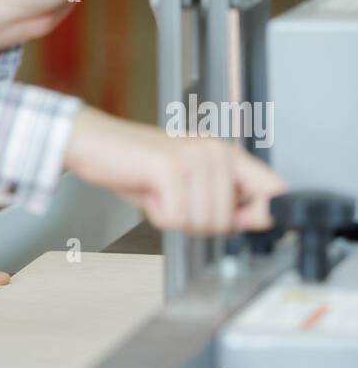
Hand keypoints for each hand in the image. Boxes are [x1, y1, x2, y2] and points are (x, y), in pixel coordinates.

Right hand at [64, 106, 286, 233]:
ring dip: (176, 219)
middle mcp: (215, 151)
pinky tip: (150, 193)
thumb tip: (258, 220)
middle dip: (198, 222)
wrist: (96, 144)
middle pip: (229, 220)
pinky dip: (160, 216)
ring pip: (204, 222)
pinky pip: (178, 218)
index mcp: (224, 153)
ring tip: (161, 193)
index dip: (268, 215)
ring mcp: (195, 158)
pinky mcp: (172, 168)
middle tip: (175, 201)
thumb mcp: (188, 183)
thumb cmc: (139, 165)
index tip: (256, 224)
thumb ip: (225, 199)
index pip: (272, 188)